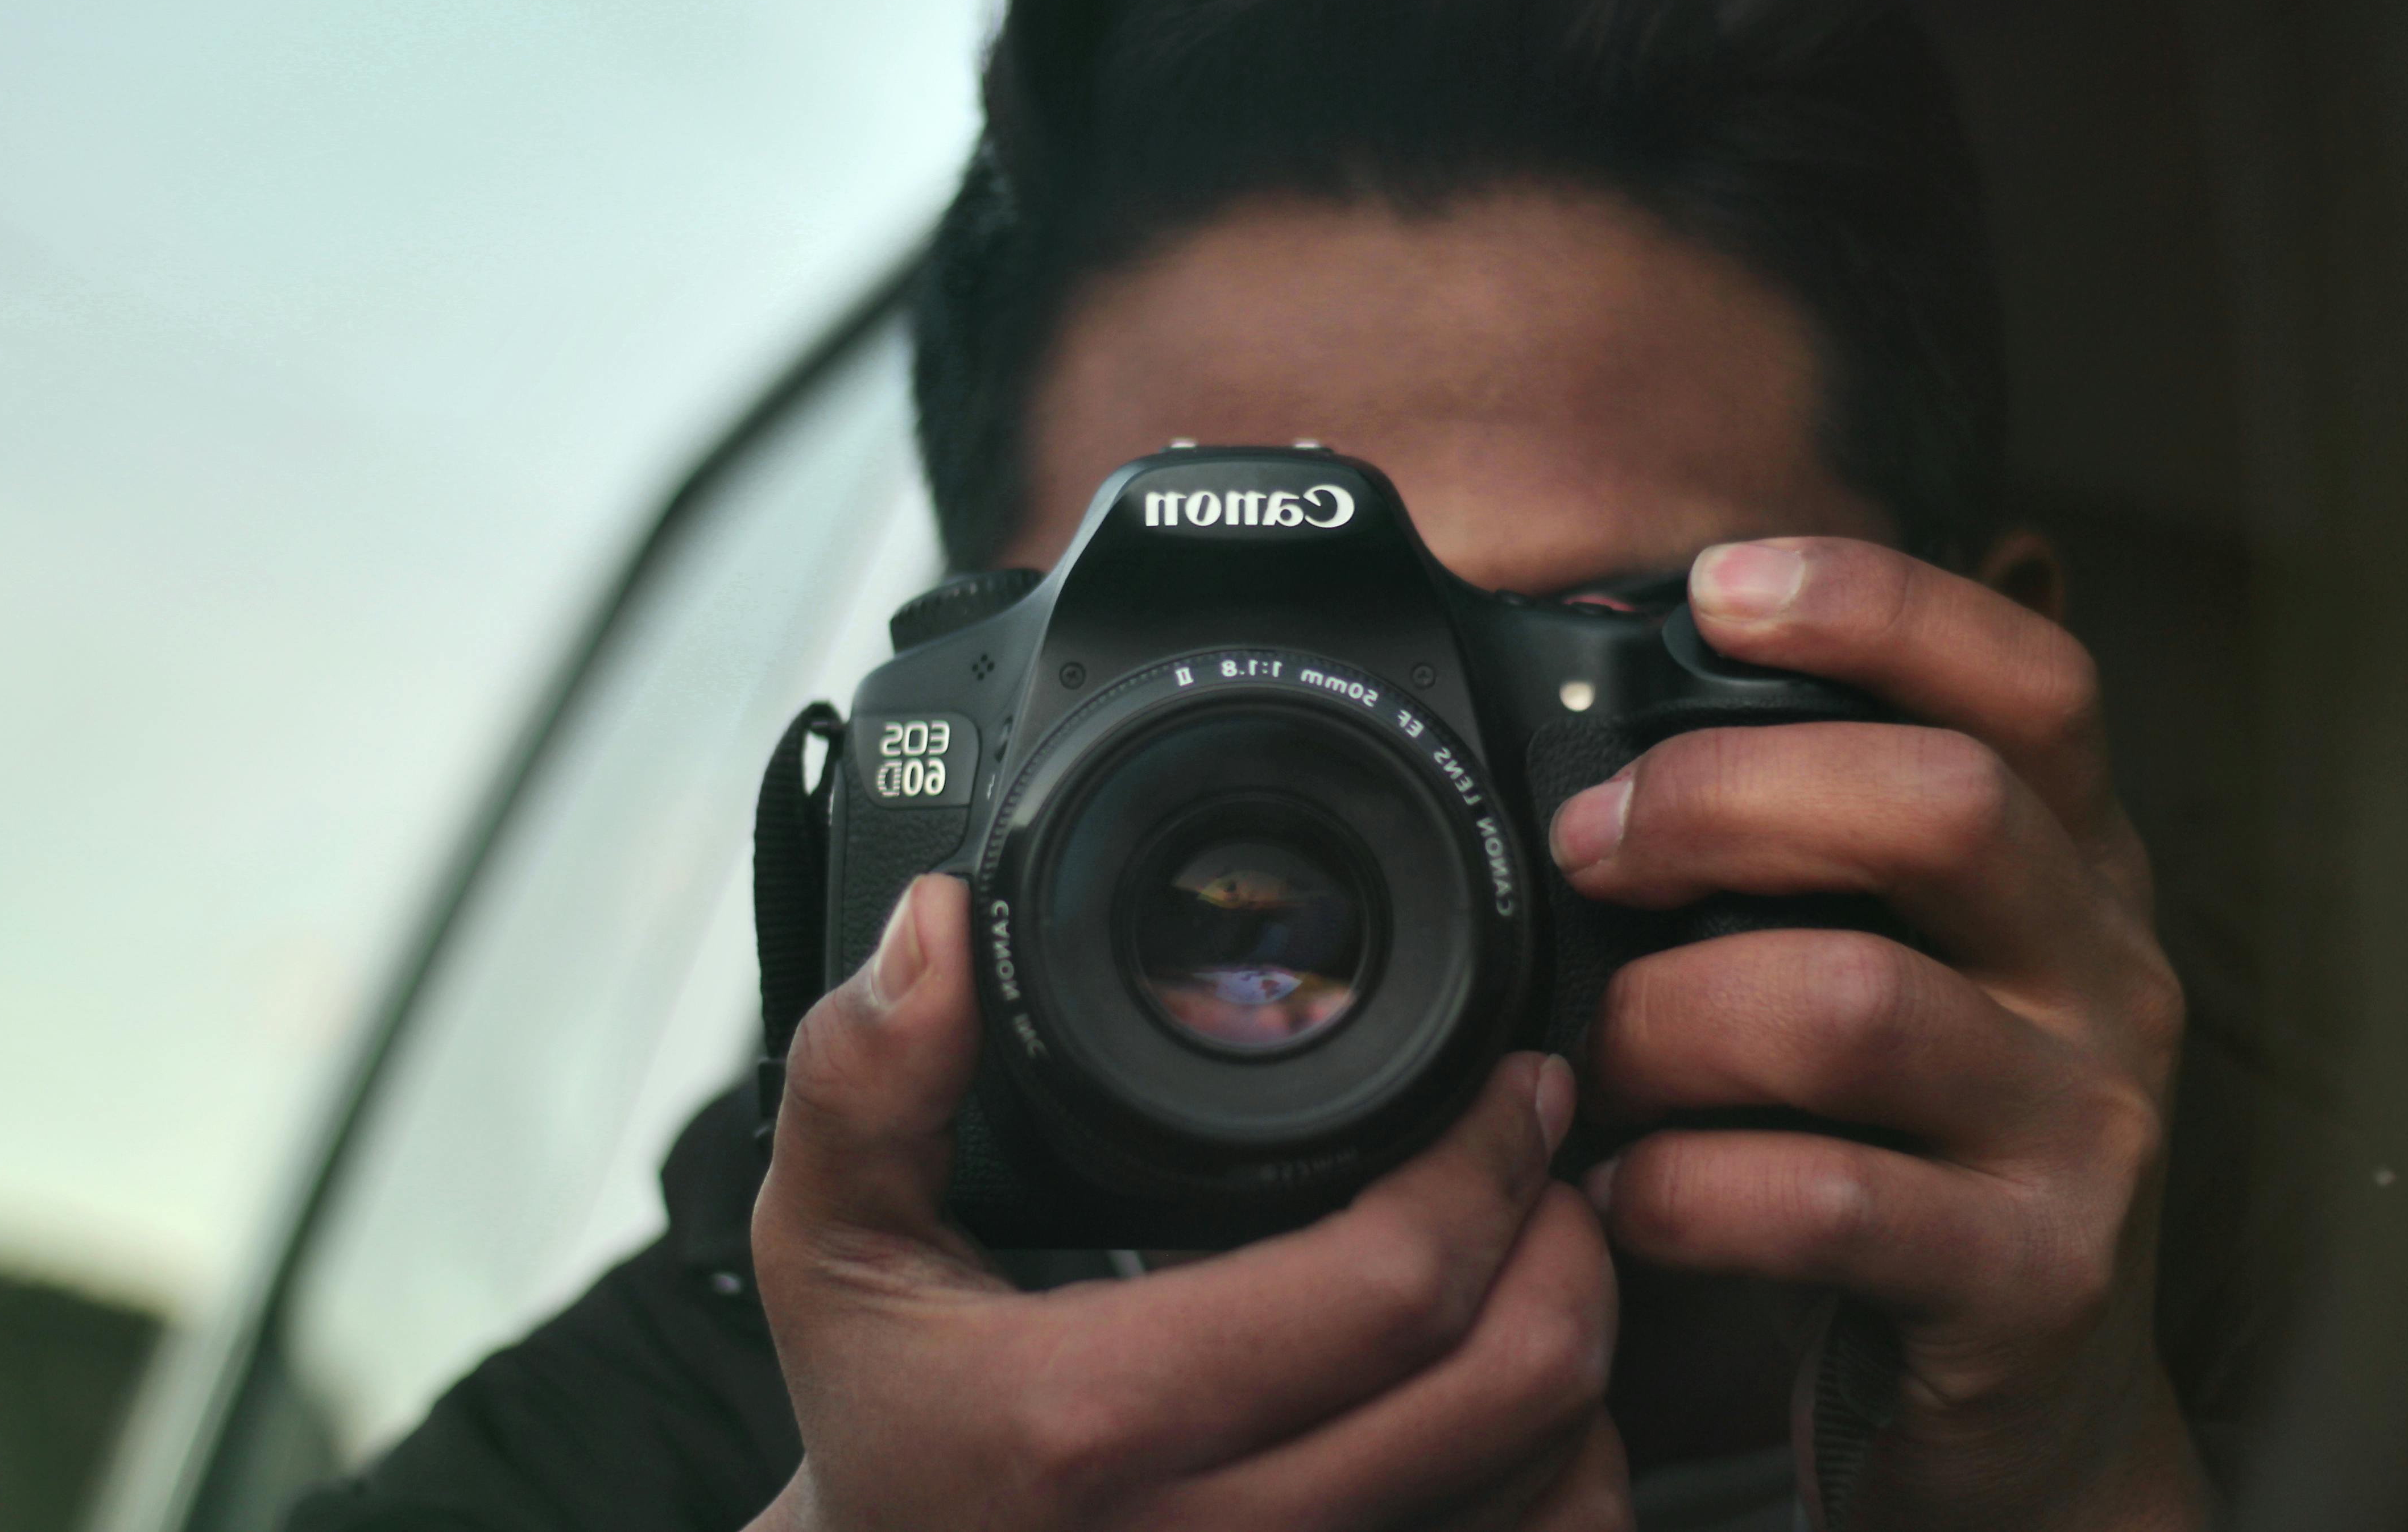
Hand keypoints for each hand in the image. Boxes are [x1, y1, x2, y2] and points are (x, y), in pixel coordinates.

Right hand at [744, 874, 1629, 1531]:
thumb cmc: (887, 1432)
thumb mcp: (829, 1253)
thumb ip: (865, 1082)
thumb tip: (936, 931)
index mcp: (1099, 1421)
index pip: (1388, 1289)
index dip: (1488, 1165)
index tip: (1513, 1087)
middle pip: (1514, 1385)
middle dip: (1569, 1243)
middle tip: (1550, 1159)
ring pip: (1552, 1485)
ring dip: (1578, 1357)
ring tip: (1540, 1260)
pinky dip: (1567, 1477)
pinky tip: (1522, 1406)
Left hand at [1549, 538, 2205, 1528]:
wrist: (2042, 1411)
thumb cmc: (1917, 1150)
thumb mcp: (1907, 969)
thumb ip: (1812, 860)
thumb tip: (1591, 747)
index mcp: (2073, 868)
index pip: (2031, 680)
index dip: (1881, 606)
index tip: (1719, 586)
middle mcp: (2104, 975)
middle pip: (1941, 805)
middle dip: (1726, 798)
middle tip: (1590, 843)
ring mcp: (2082, 1129)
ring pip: (1855, 1005)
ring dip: (1672, 1016)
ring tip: (1595, 1055)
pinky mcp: (2031, 1280)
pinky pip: (1821, 1203)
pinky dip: (1683, 1190)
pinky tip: (1624, 1196)